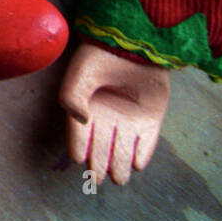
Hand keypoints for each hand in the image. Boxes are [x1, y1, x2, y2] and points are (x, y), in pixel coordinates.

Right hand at [60, 42, 170, 185]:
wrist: (135, 41)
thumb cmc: (101, 55)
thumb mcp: (80, 72)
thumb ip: (71, 95)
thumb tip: (81, 120)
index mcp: (85, 106)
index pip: (78, 133)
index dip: (77, 146)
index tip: (77, 159)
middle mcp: (106, 116)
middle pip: (101, 146)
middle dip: (99, 163)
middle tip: (99, 179)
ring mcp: (129, 118)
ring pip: (123, 149)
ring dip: (120, 165)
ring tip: (118, 179)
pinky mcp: (150, 118)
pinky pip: (147, 142)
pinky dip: (143, 154)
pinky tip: (137, 164)